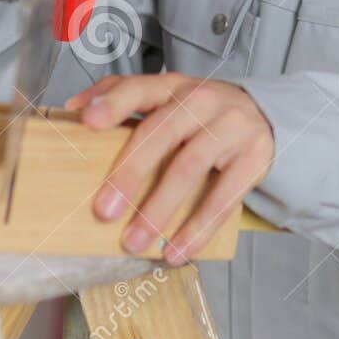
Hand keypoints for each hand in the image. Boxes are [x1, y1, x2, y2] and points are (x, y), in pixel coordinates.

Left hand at [67, 73, 273, 264]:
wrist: (264, 117)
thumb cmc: (199, 115)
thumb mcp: (166, 99)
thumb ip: (122, 95)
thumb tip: (74, 106)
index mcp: (173, 86)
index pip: (140, 88)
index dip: (114, 102)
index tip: (88, 121)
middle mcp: (202, 100)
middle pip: (161, 134)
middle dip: (129, 174)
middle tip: (104, 212)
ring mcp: (231, 127)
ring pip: (189, 169)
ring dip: (158, 211)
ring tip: (134, 242)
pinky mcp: (254, 157)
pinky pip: (223, 198)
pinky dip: (197, 229)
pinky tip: (176, 251)